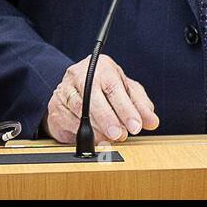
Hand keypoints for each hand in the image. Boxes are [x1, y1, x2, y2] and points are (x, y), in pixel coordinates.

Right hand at [42, 54, 159, 143]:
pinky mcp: (54, 106)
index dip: (126, 109)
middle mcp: (80, 74)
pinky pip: (67, 122)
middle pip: (93, 98)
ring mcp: (64, 89)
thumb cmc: (105, 88)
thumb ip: (140, 105)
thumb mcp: (126, 91)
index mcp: (101, 66)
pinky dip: (80, 132)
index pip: (114, 87)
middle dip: (108, 119)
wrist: (75, 87)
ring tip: (109, 139)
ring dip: (96, 129)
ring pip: (78, 112)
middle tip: (120, 135)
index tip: (136, 126)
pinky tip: (92, 138)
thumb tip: (152, 121)